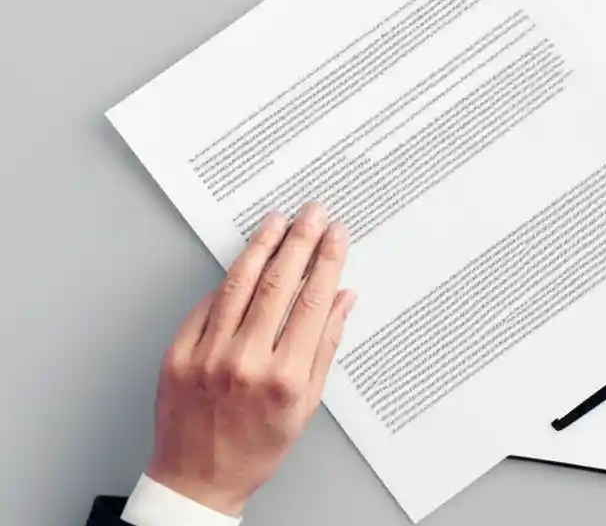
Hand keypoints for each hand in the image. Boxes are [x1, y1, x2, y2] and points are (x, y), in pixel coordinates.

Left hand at [147, 202, 356, 515]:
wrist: (198, 478)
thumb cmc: (256, 448)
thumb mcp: (306, 404)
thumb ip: (325, 346)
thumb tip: (342, 298)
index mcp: (285, 377)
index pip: (312, 301)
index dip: (327, 260)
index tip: (337, 235)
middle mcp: (245, 361)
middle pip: (279, 283)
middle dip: (300, 240)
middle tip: (313, 213)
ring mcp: (207, 355)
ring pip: (239, 284)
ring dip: (262, 245)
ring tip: (278, 220)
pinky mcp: (178, 353)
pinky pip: (207, 305)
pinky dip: (229, 279)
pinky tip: (244, 260)